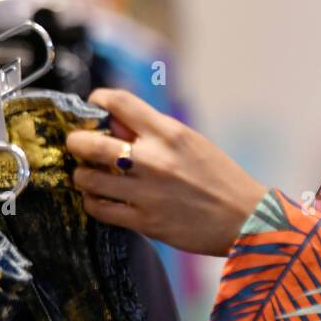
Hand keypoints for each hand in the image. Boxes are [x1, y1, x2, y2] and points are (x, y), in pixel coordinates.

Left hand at [65, 88, 269, 256]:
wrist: (244, 219)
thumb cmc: (220, 177)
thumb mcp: (191, 142)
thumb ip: (153, 132)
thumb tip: (114, 124)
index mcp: (169, 133)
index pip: (119, 102)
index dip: (98, 99)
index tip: (94, 104)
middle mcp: (153, 159)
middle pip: (90, 143)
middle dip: (75, 141)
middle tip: (76, 143)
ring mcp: (146, 192)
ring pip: (88, 179)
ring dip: (82, 175)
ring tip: (88, 175)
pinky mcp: (144, 221)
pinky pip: (100, 209)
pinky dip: (93, 201)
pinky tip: (100, 198)